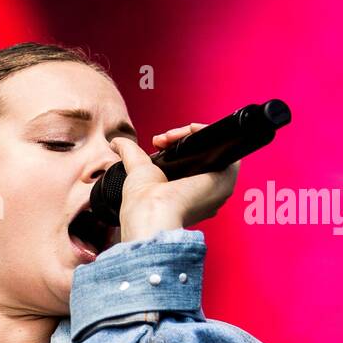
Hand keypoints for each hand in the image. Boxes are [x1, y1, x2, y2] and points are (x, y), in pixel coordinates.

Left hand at [108, 123, 240, 242]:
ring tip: (171, 136)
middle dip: (182, 139)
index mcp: (189, 195)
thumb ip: (128, 153)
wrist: (152, 212)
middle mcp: (207, 192)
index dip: (176, 146)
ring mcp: (218, 185)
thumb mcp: (136, 170)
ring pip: (212, 147)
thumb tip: (115, 142)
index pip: (191, 162)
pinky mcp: (226, 177)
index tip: (158, 142)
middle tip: (164, 138)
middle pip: (203, 153)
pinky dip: (205, 132)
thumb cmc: (143, 204)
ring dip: (191, 134)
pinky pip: (223, 144)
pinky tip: (189, 130)